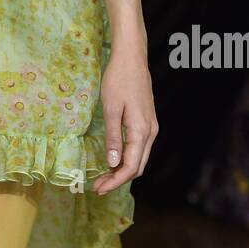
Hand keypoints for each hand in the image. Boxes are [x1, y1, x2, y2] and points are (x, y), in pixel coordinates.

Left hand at [92, 39, 158, 194]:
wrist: (132, 58)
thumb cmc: (118, 79)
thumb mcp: (111, 108)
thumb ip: (113, 136)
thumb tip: (112, 163)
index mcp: (141, 131)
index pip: (130, 167)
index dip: (114, 181)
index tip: (98, 188)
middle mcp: (150, 132)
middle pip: (137, 167)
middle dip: (118, 180)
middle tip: (97, 186)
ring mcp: (151, 127)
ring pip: (139, 158)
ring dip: (122, 170)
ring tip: (102, 176)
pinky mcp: (147, 121)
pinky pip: (139, 148)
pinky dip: (127, 158)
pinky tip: (113, 159)